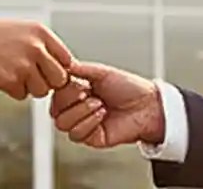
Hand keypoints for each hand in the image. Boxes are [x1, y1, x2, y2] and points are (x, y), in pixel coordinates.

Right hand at [0, 16, 72, 99]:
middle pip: (60, 79)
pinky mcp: (11, 81)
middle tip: (32, 78)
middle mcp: (37, 48)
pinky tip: (0, 76)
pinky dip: (12, 91)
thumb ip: (42, 47)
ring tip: (12, 74)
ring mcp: (24, 65)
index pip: (67, 59)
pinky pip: (22, 96)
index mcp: (41, 33)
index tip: (49, 73)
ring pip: (42, 91)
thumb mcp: (22, 31)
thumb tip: (62, 68)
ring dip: (29, 88)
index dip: (58, 69)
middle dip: (47, 82)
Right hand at [50, 61, 164, 148]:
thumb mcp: (102, 72)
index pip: (55, 96)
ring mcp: (84, 124)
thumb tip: (65, 64)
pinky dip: (88, 122)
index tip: (77, 84)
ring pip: (62, 124)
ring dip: (80, 112)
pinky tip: (102, 115)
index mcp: (78, 93)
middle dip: (70, 101)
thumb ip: (81, 69)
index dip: (62, 90)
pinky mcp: (92, 138)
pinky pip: (77, 134)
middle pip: (55, 112)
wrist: (147, 105)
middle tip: (88, 93)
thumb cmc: (129, 88)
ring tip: (99, 104)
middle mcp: (78, 110)